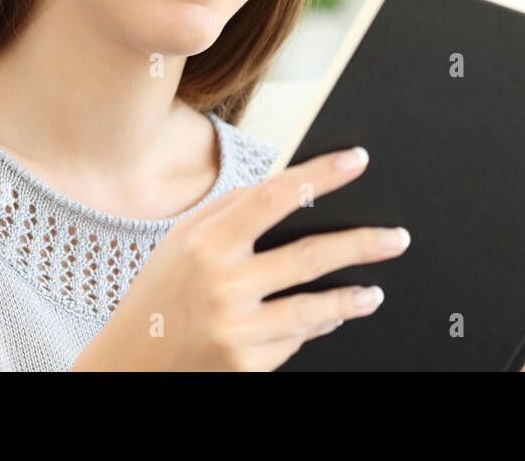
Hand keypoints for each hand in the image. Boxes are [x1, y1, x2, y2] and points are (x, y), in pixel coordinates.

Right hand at [70, 146, 410, 370]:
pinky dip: (313, 326)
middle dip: (362, 244)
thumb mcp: (182, 241)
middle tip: (397, 237)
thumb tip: (286, 184)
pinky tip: (326, 318)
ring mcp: (236, 328)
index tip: (357, 160)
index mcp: (207, 242)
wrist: (127, 366)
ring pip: (314, 307)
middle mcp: (223, 284)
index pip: (276, 196)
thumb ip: (230, 211)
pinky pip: (294, 340)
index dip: (321, 175)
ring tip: (374, 292)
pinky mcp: (246, 364)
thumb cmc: (159, 294)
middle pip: (310, 255)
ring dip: (351, 299)